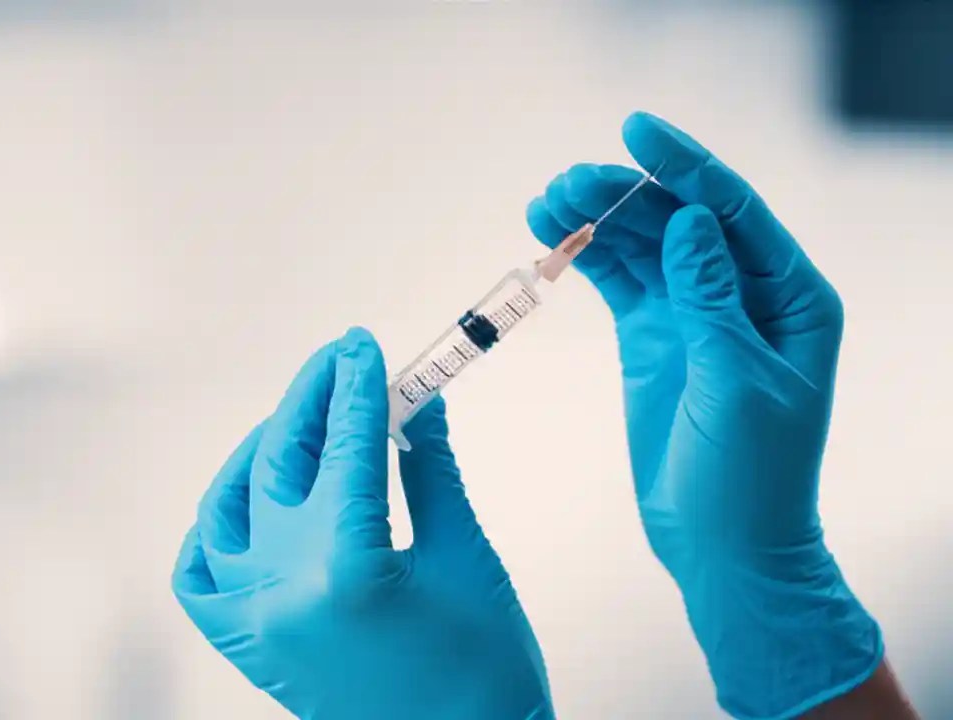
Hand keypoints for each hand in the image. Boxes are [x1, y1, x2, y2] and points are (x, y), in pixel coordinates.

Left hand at [172, 328, 551, 719]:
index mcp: (347, 565)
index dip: (359, 385)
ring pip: (226, 509)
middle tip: (341, 360)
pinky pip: (198, 579)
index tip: (364, 348)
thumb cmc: (483, 673)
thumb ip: (430, 469)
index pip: (349, 444)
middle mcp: (285, 589)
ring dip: (257, 454)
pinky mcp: (250, 648)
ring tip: (297, 422)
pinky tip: (247, 501)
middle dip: (313, 399)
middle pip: (284, 461)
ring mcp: (257, 621)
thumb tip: (421, 402)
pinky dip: (212, 533)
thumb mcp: (463, 555)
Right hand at [527, 113, 881, 718]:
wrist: (724, 548)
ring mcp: (693, 315)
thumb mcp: (737, 384)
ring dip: (596, 219)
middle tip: (565, 182)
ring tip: (545, 199)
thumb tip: (690, 220)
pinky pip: (618, 282)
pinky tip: (548, 232)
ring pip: (643, 246)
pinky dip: (585, 257)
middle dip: (624, 194)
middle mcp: (744, 295)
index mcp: (790, 299)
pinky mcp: (652, 338)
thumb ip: (711, 300)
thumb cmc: (753, 478)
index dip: (686, 167)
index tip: (634, 131)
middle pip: (679, 220)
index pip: (733, 213)